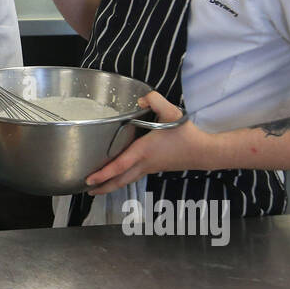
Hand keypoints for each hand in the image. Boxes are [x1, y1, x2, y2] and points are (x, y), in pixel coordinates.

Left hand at [83, 92, 210, 193]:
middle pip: (119, 180)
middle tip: (87, 190)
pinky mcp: (153, 168)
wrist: (202, 151)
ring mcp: (148, 168)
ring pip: (126, 180)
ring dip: (111, 185)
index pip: (119, 165)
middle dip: (102, 187)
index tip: (89, 179)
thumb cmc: (186, 133)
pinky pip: (133, 176)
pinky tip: (117, 177)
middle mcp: (143, 163)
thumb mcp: (172, 112)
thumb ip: (156, 100)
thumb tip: (141, 98)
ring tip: (97, 188)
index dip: (103, 174)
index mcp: (144, 151)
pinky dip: (121, 179)